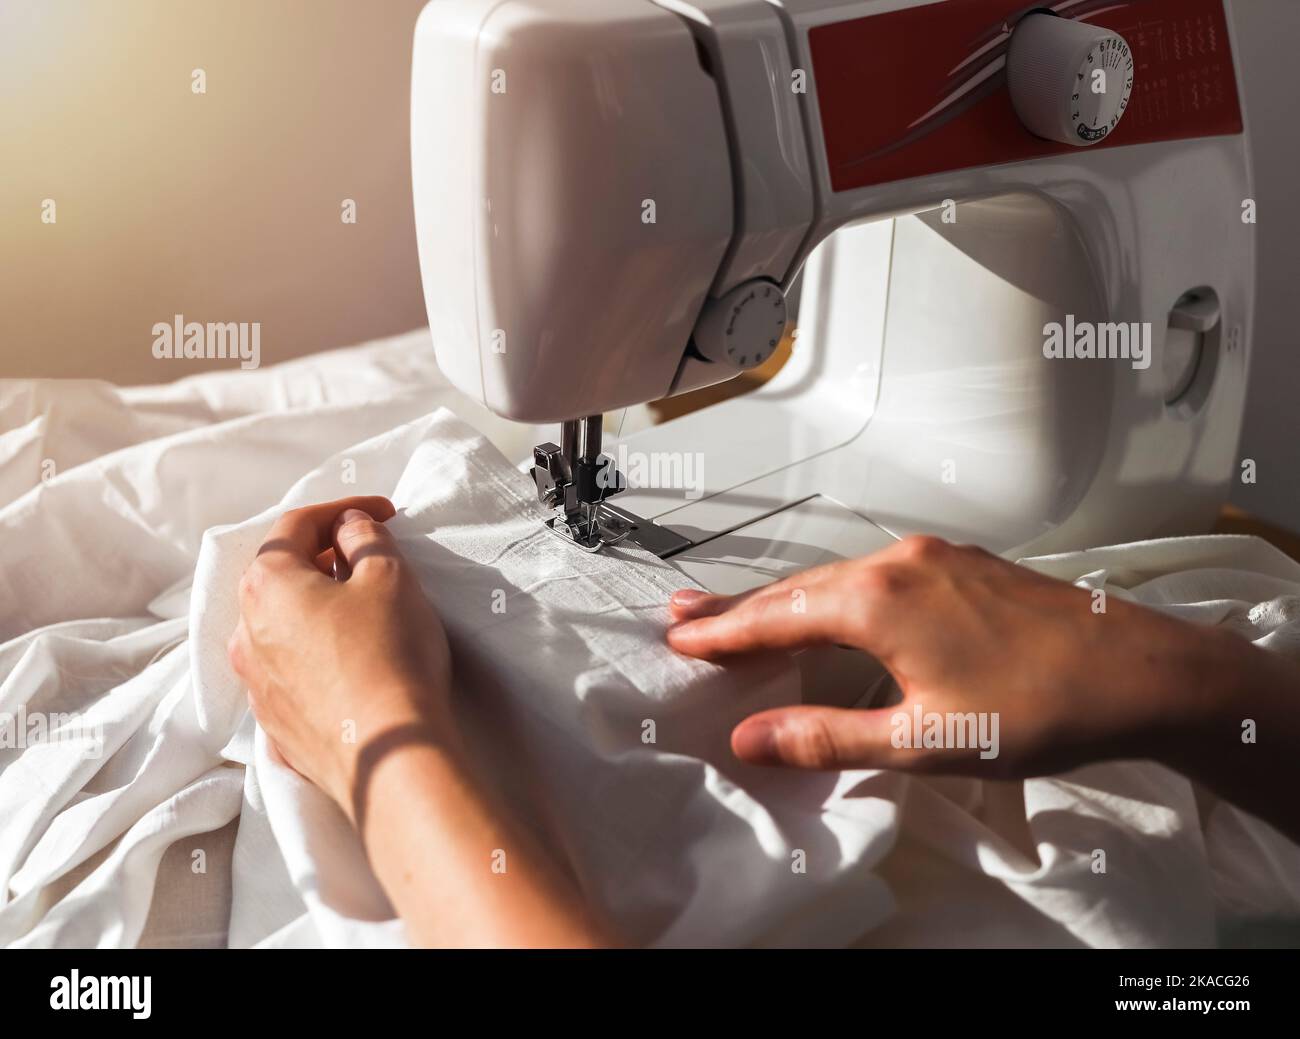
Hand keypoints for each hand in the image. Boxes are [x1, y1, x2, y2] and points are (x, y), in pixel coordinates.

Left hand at [229, 495, 613, 945]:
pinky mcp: (273, 723)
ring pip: (278, 626)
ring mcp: (254, 682)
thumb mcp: (390, 576)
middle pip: (278, 574)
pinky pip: (287, 672)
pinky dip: (313, 655)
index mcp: (267, 583)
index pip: (297, 524)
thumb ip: (365, 537)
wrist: (389, 754)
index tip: (384, 513)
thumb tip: (349, 526)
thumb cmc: (390, 654)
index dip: (344, 510)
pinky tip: (348, 662)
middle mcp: (245, 630)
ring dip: (314, 607)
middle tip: (367, 556)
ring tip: (359, 610)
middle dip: (322, 557)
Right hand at [666, 535, 1253, 779]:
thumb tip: (751, 738)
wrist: (1142, 671)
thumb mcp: (923, 739)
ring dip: (787, 598)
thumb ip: (828, 737)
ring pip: (837, 576)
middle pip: (799, 587)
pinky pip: (875, 573)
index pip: (775, 617)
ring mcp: (933, 556)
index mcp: (875, 601)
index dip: (722, 631)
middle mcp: (896, 562)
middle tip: (684, 612)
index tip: (676, 637)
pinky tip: (831, 606)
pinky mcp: (962, 562)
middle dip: (740, 606)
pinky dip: (835, 592)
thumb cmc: (1034, 711)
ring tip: (742, 611)